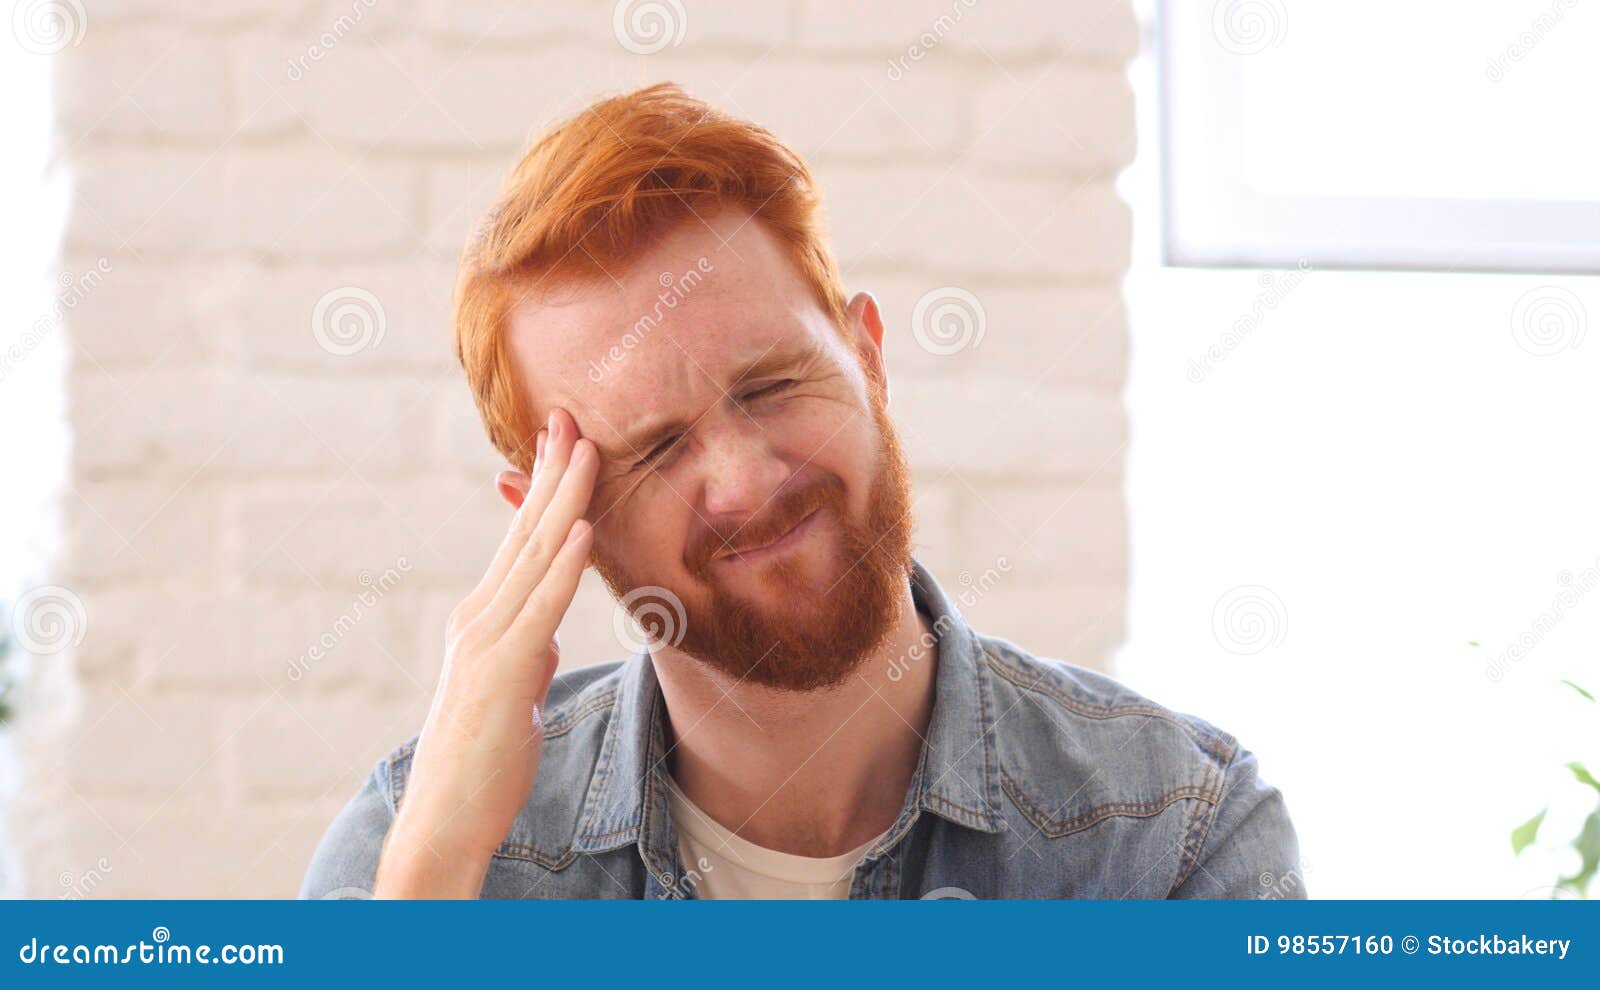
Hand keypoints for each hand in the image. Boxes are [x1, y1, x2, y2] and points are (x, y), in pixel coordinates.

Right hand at [374, 408, 596, 897]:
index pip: (522, 538)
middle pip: (527, 530)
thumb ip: (529, 655)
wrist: (447, 819)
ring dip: (565, 499)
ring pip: (536, 555)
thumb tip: (547, 635)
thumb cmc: (485, 761)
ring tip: (588, 450)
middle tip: (573, 415)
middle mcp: (481, 616)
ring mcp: (490, 640)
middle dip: (553, 470)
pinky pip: (542, 608)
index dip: (545, 486)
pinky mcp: (505, 671)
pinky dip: (564, 566)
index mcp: (486, 617)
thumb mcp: (516, 693)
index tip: (564, 441)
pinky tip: (582, 530)